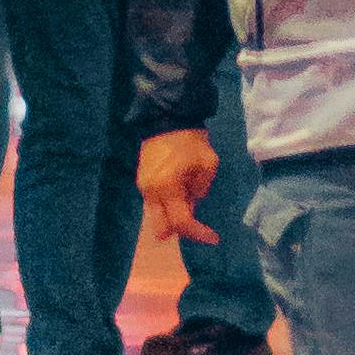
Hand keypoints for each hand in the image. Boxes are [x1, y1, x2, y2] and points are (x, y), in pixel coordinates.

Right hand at [139, 126, 220, 243]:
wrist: (167, 116)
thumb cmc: (191, 140)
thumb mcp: (208, 165)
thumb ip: (201, 190)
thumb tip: (193, 201)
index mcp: (167, 187)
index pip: (181, 222)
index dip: (198, 233)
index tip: (214, 237)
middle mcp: (150, 192)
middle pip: (161, 229)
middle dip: (179, 230)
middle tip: (196, 220)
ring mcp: (143, 187)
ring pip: (156, 217)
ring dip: (172, 216)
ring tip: (188, 197)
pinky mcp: (141, 180)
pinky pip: (154, 203)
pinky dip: (166, 204)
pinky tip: (179, 189)